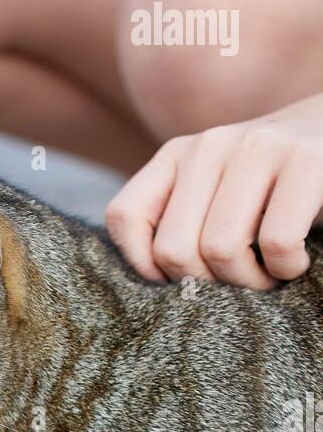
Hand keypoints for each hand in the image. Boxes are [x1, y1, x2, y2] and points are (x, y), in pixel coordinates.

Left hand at [106, 94, 322, 289]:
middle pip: (174, 250)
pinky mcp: (304, 160)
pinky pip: (275, 243)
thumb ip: (181, 221)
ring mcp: (256, 148)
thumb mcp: (218, 194)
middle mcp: (210, 145)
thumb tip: (149, 283)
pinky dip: (286, 268)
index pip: (126, 216)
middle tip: (239, 283)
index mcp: (178, 154)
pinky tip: (297, 261)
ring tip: (269, 275)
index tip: (182, 281)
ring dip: (250, 282)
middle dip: (206, 286)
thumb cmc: (276, 187)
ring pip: (220, 250)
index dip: (145, 266)